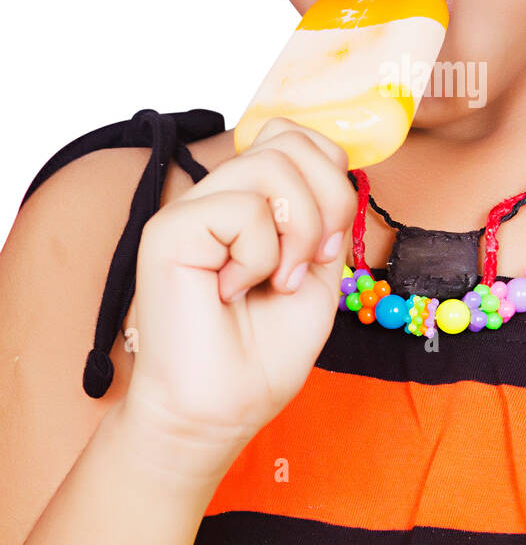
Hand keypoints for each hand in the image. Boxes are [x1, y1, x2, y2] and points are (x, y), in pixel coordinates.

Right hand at [120, 118, 356, 469]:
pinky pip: (242, 209)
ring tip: (277, 280)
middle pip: (290, 140)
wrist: (222, 409)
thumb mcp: (317, 269)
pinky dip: (260, 255)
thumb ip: (324, 212)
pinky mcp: (168, 230)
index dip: (330, 173)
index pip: (295, 136)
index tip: (328, 241)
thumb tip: (337, 168)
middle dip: (327, 201)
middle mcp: (216, 196)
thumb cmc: (263, 351)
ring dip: (297, 232)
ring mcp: (190, 209)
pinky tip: (233, 290)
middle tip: (310, 261)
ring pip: (271, 165)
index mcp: (248, 201)